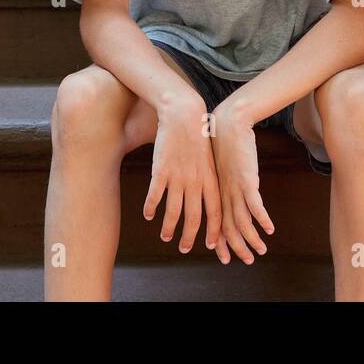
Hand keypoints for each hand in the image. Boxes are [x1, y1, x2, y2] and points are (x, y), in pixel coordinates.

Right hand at [144, 93, 223, 255]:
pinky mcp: (161, 170)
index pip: (215, 212)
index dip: (214, 231)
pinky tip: (148, 215)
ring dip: (169, 228)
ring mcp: (178, 177)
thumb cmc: (198, 136)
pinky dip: (151, 208)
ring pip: (173, 211)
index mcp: (211, 179)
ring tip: (166, 237)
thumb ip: (210, 179)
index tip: (212, 245)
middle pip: (193, 217)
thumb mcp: (210, 159)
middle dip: (189, 237)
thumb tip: (210, 197)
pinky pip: (155, 195)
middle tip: (184, 249)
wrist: (184, 114)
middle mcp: (196, 181)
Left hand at [207, 99, 274, 264]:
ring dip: (252, 239)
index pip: (216, 225)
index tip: (224, 258)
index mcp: (216, 193)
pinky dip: (262, 220)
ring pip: (241, 222)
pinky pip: (255, 206)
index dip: (220, 243)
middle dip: (237, 248)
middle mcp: (223, 195)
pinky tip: (270, 230)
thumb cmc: (224, 144)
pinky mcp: (247, 181)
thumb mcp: (221, 168)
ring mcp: (234, 189)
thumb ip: (225, 183)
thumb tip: (230, 194)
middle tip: (247, 261)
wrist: (227, 124)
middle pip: (228, 229)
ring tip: (261, 250)